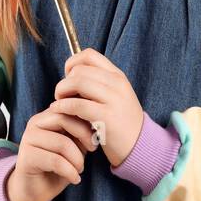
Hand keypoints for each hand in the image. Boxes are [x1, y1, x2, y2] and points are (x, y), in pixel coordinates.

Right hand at [5, 106, 96, 200]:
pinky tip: (74, 179)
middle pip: (63, 119)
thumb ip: (80, 133)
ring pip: (62, 143)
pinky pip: (55, 161)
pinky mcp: (26, 157)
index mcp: (46, 116)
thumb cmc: (57, 166)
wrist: (35, 190)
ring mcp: (28, 139)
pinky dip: (70, 172)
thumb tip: (96, 124)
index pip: (68, 108)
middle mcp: (35, 123)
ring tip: (80, 169)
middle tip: (92, 150)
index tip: (96, 138)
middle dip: (83, 135)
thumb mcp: (73, 146)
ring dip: (77, 159)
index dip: (86, 121)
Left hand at [50, 48, 144, 168]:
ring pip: (77, 83)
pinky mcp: (107, 117)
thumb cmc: (120, 123)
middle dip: (64, 82)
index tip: (68, 79)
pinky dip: (63, 106)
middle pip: (79, 70)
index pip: (89, 55)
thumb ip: (97, 83)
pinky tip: (60, 111)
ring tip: (60, 104)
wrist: (140, 146)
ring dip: (61, 92)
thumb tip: (70, 73)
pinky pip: (77, 105)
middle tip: (61, 96)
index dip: (72, 63)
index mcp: (118, 76)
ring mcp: (114, 99)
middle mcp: (117, 84)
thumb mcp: (114, 96)